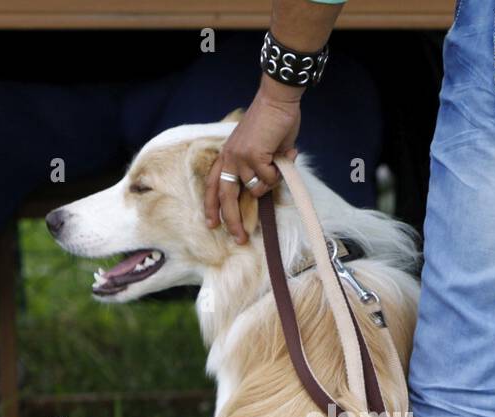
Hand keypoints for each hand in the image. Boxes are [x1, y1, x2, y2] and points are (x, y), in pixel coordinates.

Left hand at [204, 77, 302, 243]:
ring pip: (256, 189)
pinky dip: (279, 171)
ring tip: (280, 160)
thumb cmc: (271, 122)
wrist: (277, 100)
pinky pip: (269, 179)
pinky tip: (283, 153)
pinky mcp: (254, 156)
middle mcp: (229, 158)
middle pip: (226, 198)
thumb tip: (264, 188)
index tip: (211, 224)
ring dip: (271, 182)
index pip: (213, 185)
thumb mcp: (258, 149)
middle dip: (233, 222)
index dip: (211, 206)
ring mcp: (240, 157)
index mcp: (227, 155)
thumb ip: (257, 168)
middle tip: (240, 239)